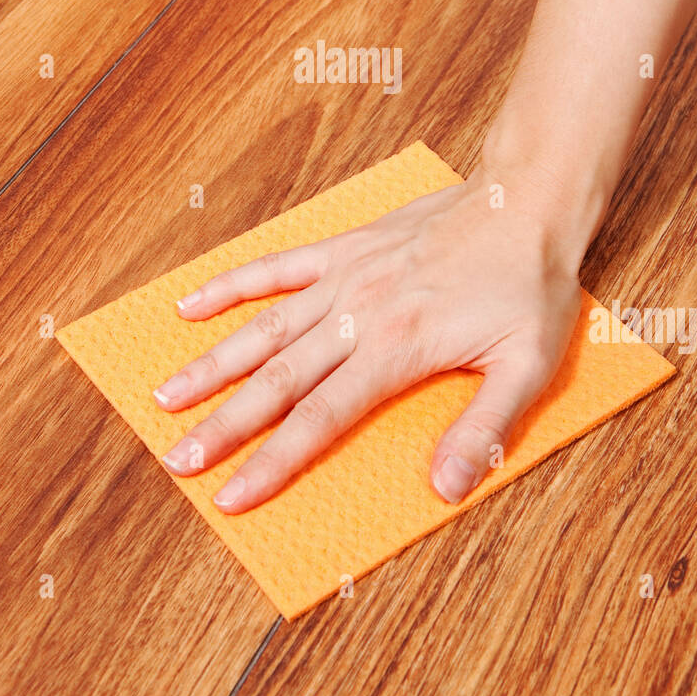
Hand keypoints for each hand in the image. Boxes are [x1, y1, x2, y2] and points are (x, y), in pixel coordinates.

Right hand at [154, 155, 584, 512]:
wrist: (526, 199)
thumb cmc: (530, 285)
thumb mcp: (528, 366)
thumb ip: (484, 429)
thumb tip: (445, 489)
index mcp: (398, 347)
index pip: (320, 418)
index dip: (273, 461)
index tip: (232, 496)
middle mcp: (359, 312)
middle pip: (278, 378)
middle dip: (224, 423)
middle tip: (178, 459)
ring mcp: (346, 275)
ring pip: (265, 327)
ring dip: (213, 362)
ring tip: (165, 394)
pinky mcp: (345, 246)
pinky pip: (277, 266)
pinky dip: (232, 285)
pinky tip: (191, 304)